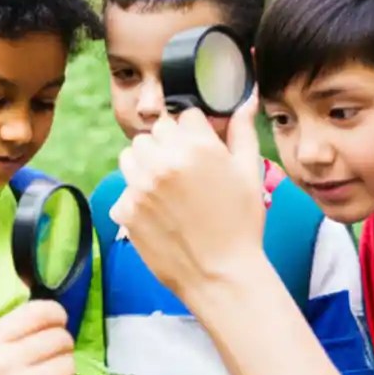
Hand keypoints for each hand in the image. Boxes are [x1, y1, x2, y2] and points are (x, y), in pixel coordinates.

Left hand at [112, 99, 265, 294]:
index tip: (201, 151)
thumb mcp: (249, 174)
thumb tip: (245, 99)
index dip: (195, 133)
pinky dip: (137, 196)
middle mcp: (164, 161)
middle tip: (185, 172)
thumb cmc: (241, 225)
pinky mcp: (125, 210)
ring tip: (167, 187)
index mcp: (197, 147)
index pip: (185, 116)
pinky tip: (158, 212)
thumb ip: (242, 131)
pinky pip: (124, 188)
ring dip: (146, 163)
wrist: (220, 275)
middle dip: (168, 145)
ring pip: (132, 154)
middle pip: (155, 131)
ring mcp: (140, 186)